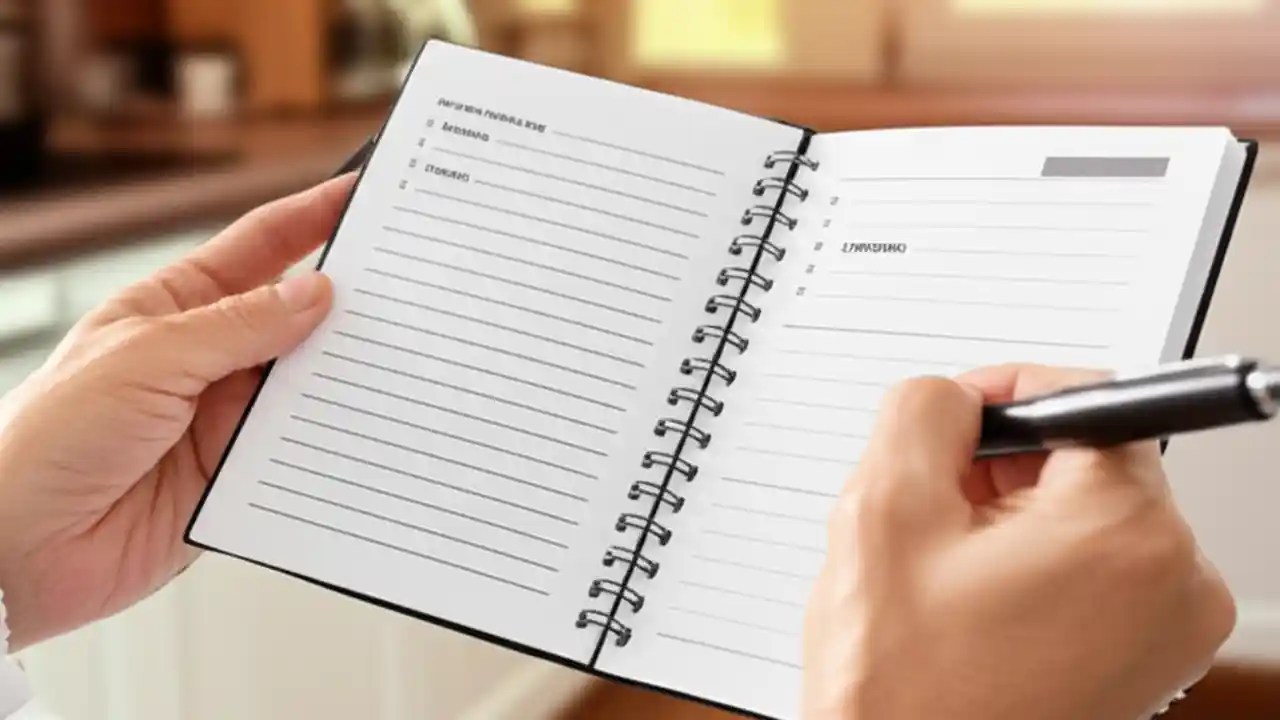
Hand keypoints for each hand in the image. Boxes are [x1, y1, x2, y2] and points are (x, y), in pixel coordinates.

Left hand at [0, 175, 352, 649]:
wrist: (19, 550)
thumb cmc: (49, 437)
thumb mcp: (148, 358)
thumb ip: (239, 327)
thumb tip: (316, 294)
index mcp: (173, 306)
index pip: (260, 246)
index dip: (313, 216)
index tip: (366, 195)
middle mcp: (206, 356)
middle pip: (293, 314)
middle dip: (348, 299)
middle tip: (408, 284)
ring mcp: (223, 415)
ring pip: (305, 382)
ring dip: (343, 373)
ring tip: (399, 355)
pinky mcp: (237, 472)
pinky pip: (300, 446)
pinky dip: (332, 437)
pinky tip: (364, 425)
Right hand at [802, 365, 1235, 719]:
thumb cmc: (901, 689)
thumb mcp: (881, 512)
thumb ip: (922, 410)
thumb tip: (955, 395)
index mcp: (1126, 532)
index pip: (1083, 398)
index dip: (1001, 393)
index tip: (954, 421)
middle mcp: (1176, 580)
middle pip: (1083, 459)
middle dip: (997, 468)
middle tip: (933, 517)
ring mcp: (1168, 628)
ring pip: (1082, 514)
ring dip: (1007, 518)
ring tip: (945, 575)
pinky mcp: (1146, 659)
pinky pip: (1093, 570)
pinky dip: (1031, 565)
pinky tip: (971, 604)